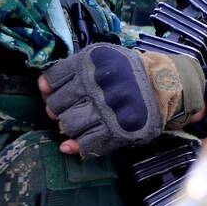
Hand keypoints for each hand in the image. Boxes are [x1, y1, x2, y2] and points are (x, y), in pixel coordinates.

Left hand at [39, 45, 204, 156]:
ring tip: (78, 123)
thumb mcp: (103, 59)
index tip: (55, 92)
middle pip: (57, 105)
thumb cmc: (127, 72)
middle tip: (69, 110)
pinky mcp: (117, 130)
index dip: (50, 89)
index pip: (52, 80)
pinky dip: (76, 147)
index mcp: (90, 63)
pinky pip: (86, 143)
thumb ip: (73, 69)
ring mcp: (106, 109)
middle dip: (58, 110)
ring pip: (68, 125)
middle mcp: (96, 84)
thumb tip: (42, 87)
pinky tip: (71, 146)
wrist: (164, 86)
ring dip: (69, 127)